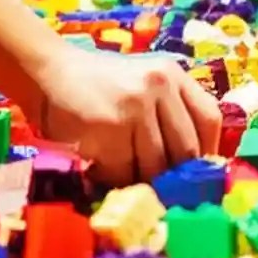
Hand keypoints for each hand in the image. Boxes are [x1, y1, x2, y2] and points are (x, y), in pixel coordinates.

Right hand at [35, 47, 221, 185]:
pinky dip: (116, 178)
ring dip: (142, 179)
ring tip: (125, 171)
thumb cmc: (99, 84)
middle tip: (160, 185)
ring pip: (156, 165)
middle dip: (173, 174)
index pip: (209, 118)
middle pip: (186, 149)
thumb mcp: (143, 83)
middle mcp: (159, 85)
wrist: (48, 71)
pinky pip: (125, 170)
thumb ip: (170, 112)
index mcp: (172, 74)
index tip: (197, 173)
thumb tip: (194, 166)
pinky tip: (103, 167)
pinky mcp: (109, 126)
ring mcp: (134, 105)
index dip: (208, 151)